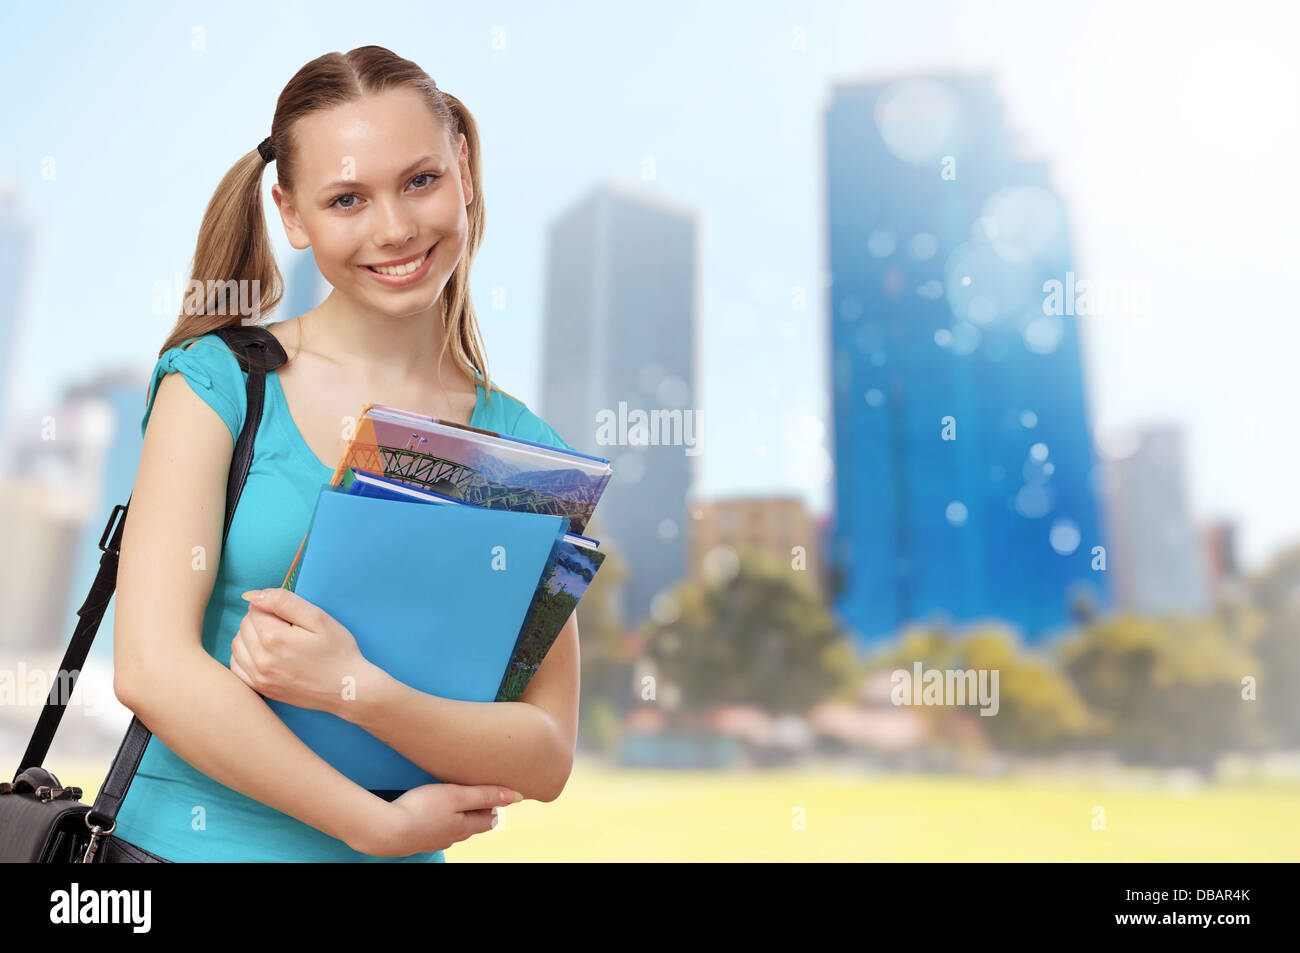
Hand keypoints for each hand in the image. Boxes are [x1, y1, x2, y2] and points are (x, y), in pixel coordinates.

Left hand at [229, 588, 369, 715]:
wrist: (347, 689)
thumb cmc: (338, 651)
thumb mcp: (319, 619)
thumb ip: (284, 601)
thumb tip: (252, 596)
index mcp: (274, 638)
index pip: (255, 609)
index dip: (273, 607)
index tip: (292, 617)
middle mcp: (261, 660)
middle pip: (244, 625)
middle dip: (262, 620)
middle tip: (289, 628)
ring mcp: (259, 677)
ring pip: (237, 644)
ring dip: (251, 636)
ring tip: (277, 639)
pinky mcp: (261, 689)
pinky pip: (236, 666)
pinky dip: (245, 656)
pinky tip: (263, 654)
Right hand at [354, 784, 522, 856]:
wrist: (386, 831)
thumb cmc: (422, 810)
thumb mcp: (457, 796)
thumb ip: (485, 795)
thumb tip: (516, 797)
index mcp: (465, 827)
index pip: (489, 818)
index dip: (495, 804)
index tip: (497, 791)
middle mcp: (452, 837)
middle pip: (472, 823)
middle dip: (478, 809)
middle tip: (479, 791)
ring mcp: (434, 839)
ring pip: (454, 826)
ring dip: (458, 813)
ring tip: (456, 798)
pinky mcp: (417, 837)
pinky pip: (436, 827)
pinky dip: (440, 817)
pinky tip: (432, 810)